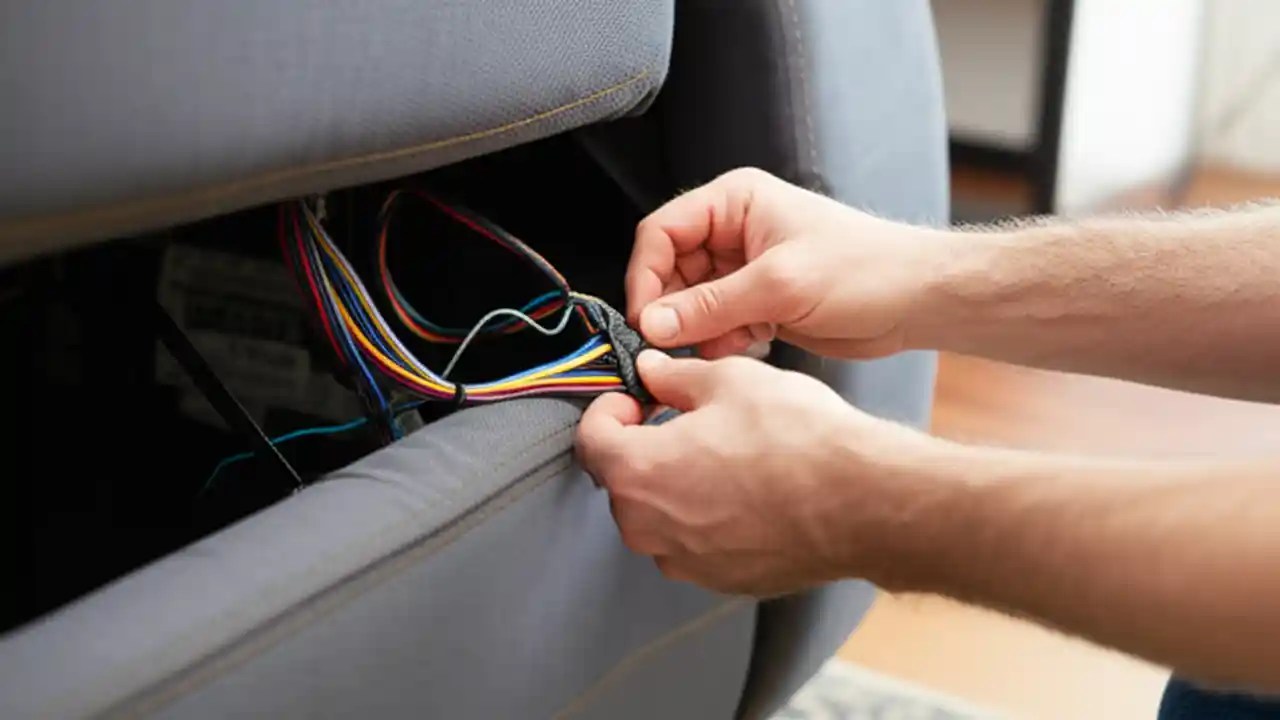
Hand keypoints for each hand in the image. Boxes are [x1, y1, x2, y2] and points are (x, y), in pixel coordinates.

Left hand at [575, 350, 937, 596]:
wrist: (862, 503)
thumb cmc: (798, 441)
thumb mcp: (730, 382)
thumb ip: (675, 377)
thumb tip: (652, 372)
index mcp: (637, 473)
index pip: (590, 439)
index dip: (610, 410)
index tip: (636, 399)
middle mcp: (649, 527)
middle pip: (622, 479)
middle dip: (643, 446)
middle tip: (683, 420)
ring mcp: (684, 561)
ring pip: (658, 514)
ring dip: (676, 483)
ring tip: (725, 454)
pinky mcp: (719, 580)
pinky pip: (694, 541)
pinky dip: (707, 515)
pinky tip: (748, 489)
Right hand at [628, 167, 946, 359]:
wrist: (915, 301)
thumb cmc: (864, 270)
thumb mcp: (779, 286)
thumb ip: (710, 305)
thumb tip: (652, 322)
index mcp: (734, 202)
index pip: (661, 232)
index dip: (646, 275)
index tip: (645, 318)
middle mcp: (733, 232)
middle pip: (670, 271)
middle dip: (673, 310)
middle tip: (677, 344)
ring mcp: (744, 269)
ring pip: (690, 303)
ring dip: (700, 330)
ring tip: (732, 342)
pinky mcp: (757, 302)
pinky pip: (715, 324)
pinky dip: (722, 341)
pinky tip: (753, 345)